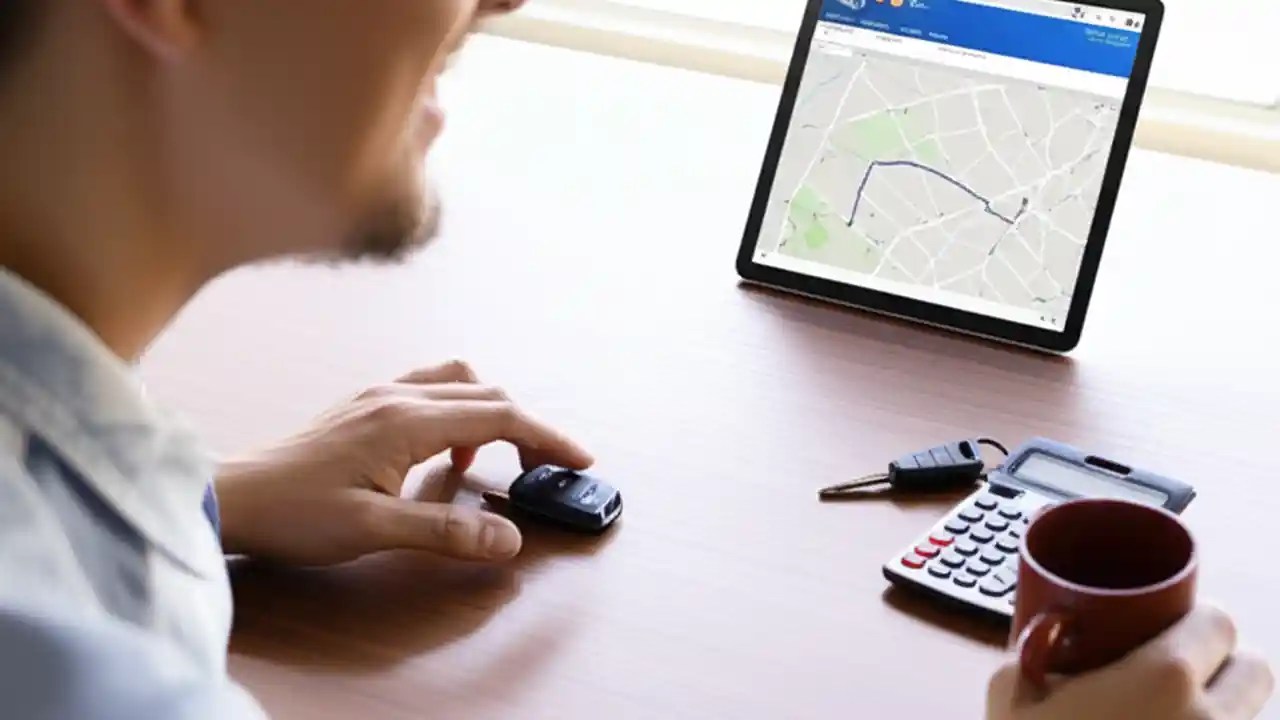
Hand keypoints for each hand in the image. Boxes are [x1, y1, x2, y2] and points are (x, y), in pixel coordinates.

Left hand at [213, 360, 593, 565]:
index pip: (498, 414)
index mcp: (405, 420)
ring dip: (491, 411)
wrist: (231, 497)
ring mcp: (377, 394)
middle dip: (527, 426)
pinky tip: (445, 447)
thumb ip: (445, 531)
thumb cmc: (293, 514)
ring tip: (494, 457)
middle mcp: (396, 395)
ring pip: (459, 383)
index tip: (578, 459)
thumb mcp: (372, 530)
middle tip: (545, 468)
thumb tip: (508, 538)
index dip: (545, 437)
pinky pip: (431, 389)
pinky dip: (458, 410)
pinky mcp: (363, 404)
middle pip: (486, 393)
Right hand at [987, 605, 1273, 719]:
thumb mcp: (1010, 692)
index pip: (1219, 624)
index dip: (1198, 620)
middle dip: (1224, 665)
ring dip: (1222, 712)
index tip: (1176, 625)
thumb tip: (1048, 638)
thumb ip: (1036, 654)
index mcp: (1165, 678)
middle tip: (1181, 672)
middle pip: (1256, 670)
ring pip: (1249, 719)